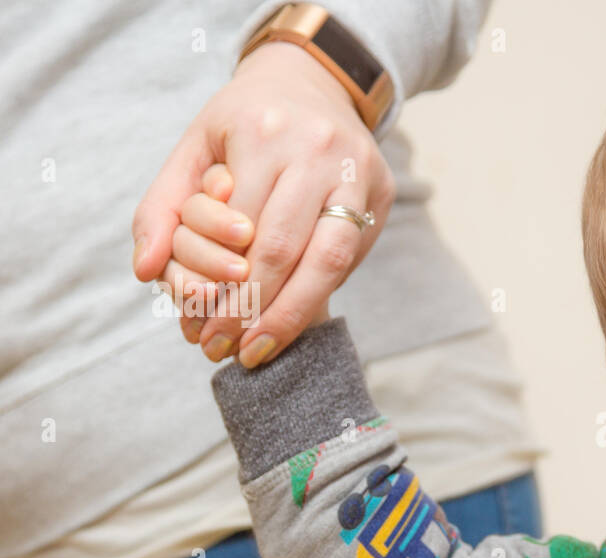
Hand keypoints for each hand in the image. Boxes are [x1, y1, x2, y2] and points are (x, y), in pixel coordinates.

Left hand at [131, 40, 395, 366]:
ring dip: (294, 314)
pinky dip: (321, 290)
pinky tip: (294, 316)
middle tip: (228, 350)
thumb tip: (145, 271)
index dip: (222, 287)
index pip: (239, 228)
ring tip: (261, 349)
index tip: (202, 330)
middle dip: (254, 310)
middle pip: (284, 250)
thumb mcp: (194, 148)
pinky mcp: (383, 189)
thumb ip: (161, 207)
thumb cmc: (244, 124)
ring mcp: (356, 170)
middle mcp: (316, 149)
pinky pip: (352, 254)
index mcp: (262, 133)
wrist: (312, 81)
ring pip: (329, 259)